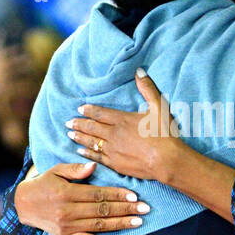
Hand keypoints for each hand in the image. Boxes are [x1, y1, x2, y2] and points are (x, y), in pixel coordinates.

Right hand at [13, 161, 148, 234]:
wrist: (23, 205)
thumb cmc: (44, 184)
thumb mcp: (56, 170)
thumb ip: (75, 169)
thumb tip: (94, 166)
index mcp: (67, 193)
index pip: (98, 194)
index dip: (117, 195)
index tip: (134, 195)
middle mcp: (68, 211)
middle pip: (102, 210)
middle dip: (125, 209)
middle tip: (144, 208)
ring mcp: (67, 225)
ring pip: (98, 225)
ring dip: (120, 224)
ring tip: (138, 222)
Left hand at [67, 69, 186, 183]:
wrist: (166, 160)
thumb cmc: (164, 134)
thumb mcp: (159, 106)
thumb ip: (148, 88)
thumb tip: (139, 70)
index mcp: (122, 119)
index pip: (100, 113)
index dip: (89, 110)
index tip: (80, 108)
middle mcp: (114, 134)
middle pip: (92, 127)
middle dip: (79, 123)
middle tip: (68, 122)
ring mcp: (113, 150)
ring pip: (91, 142)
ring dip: (80, 137)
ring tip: (70, 134)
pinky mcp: (115, 164)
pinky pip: (97, 157)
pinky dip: (87, 153)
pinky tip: (80, 151)